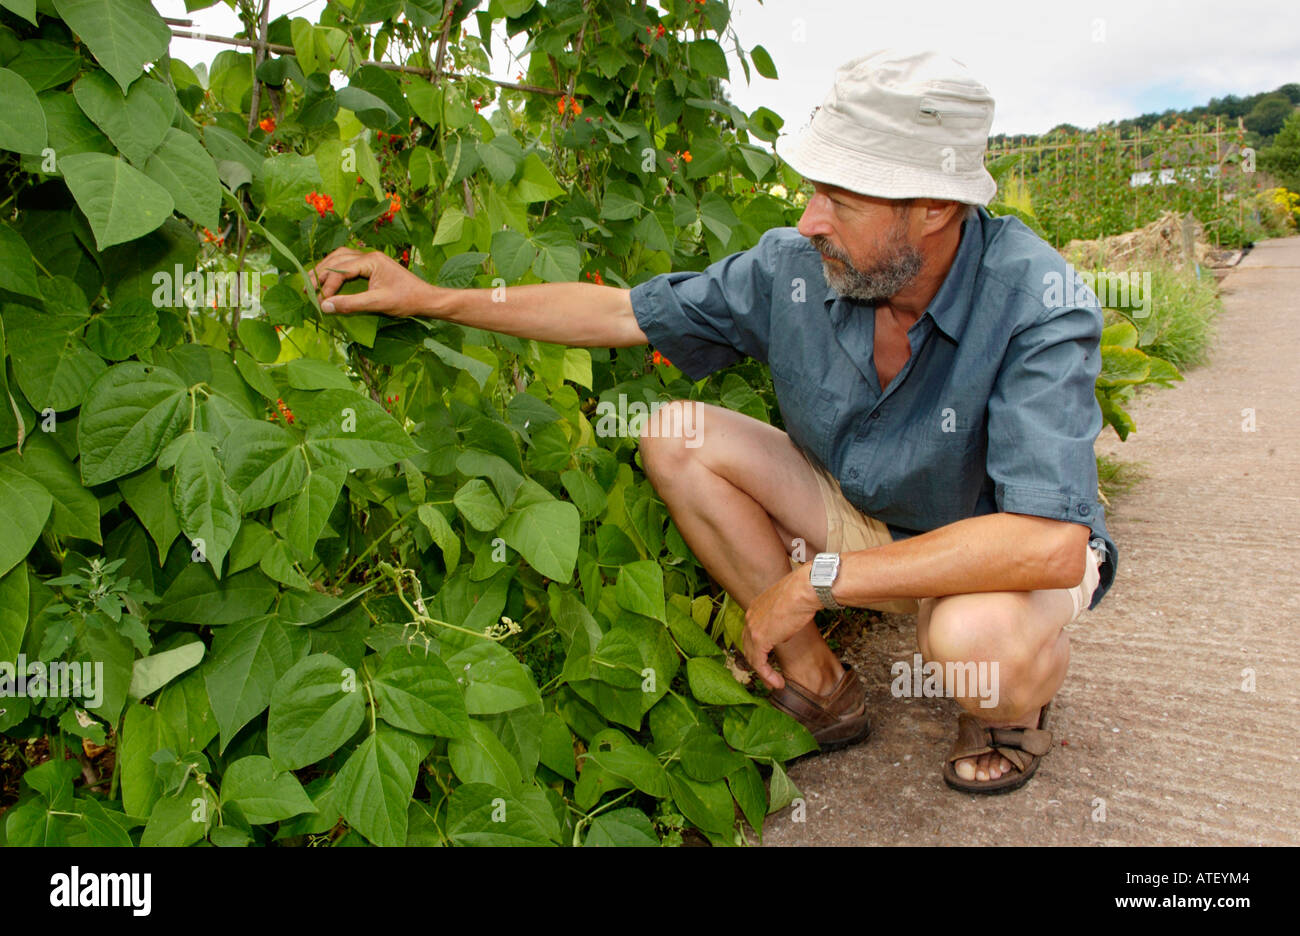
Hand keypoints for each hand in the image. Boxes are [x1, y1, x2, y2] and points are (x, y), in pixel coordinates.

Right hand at [308, 247, 432, 317]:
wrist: (426, 298)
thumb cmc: (406, 300)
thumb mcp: (378, 303)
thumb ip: (351, 304)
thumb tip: (325, 306)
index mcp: (371, 260)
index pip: (340, 269)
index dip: (327, 285)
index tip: (321, 302)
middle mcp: (368, 256)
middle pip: (336, 258)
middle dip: (320, 273)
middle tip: (306, 289)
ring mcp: (370, 260)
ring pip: (340, 258)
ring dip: (326, 270)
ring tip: (313, 283)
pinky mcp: (372, 267)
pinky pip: (347, 264)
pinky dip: (335, 272)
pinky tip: (329, 282)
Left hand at [741, 565, 820, 689]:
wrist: (804, 590)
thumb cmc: (802, 593)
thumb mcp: (787, 606)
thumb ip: (781, 620)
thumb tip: (785, 631)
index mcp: (755, 608)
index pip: (751, 633)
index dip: (758, 650)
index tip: (768, 660)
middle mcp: (750, 617)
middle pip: (748, 647)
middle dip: (758, 664)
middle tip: (768, 677)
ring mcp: (753, 628)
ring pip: (752, 657)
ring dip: (763, 674)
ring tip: (774, 683)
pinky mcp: (759, 639)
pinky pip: (759, 663)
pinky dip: (767, 675)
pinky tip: (777, 682)